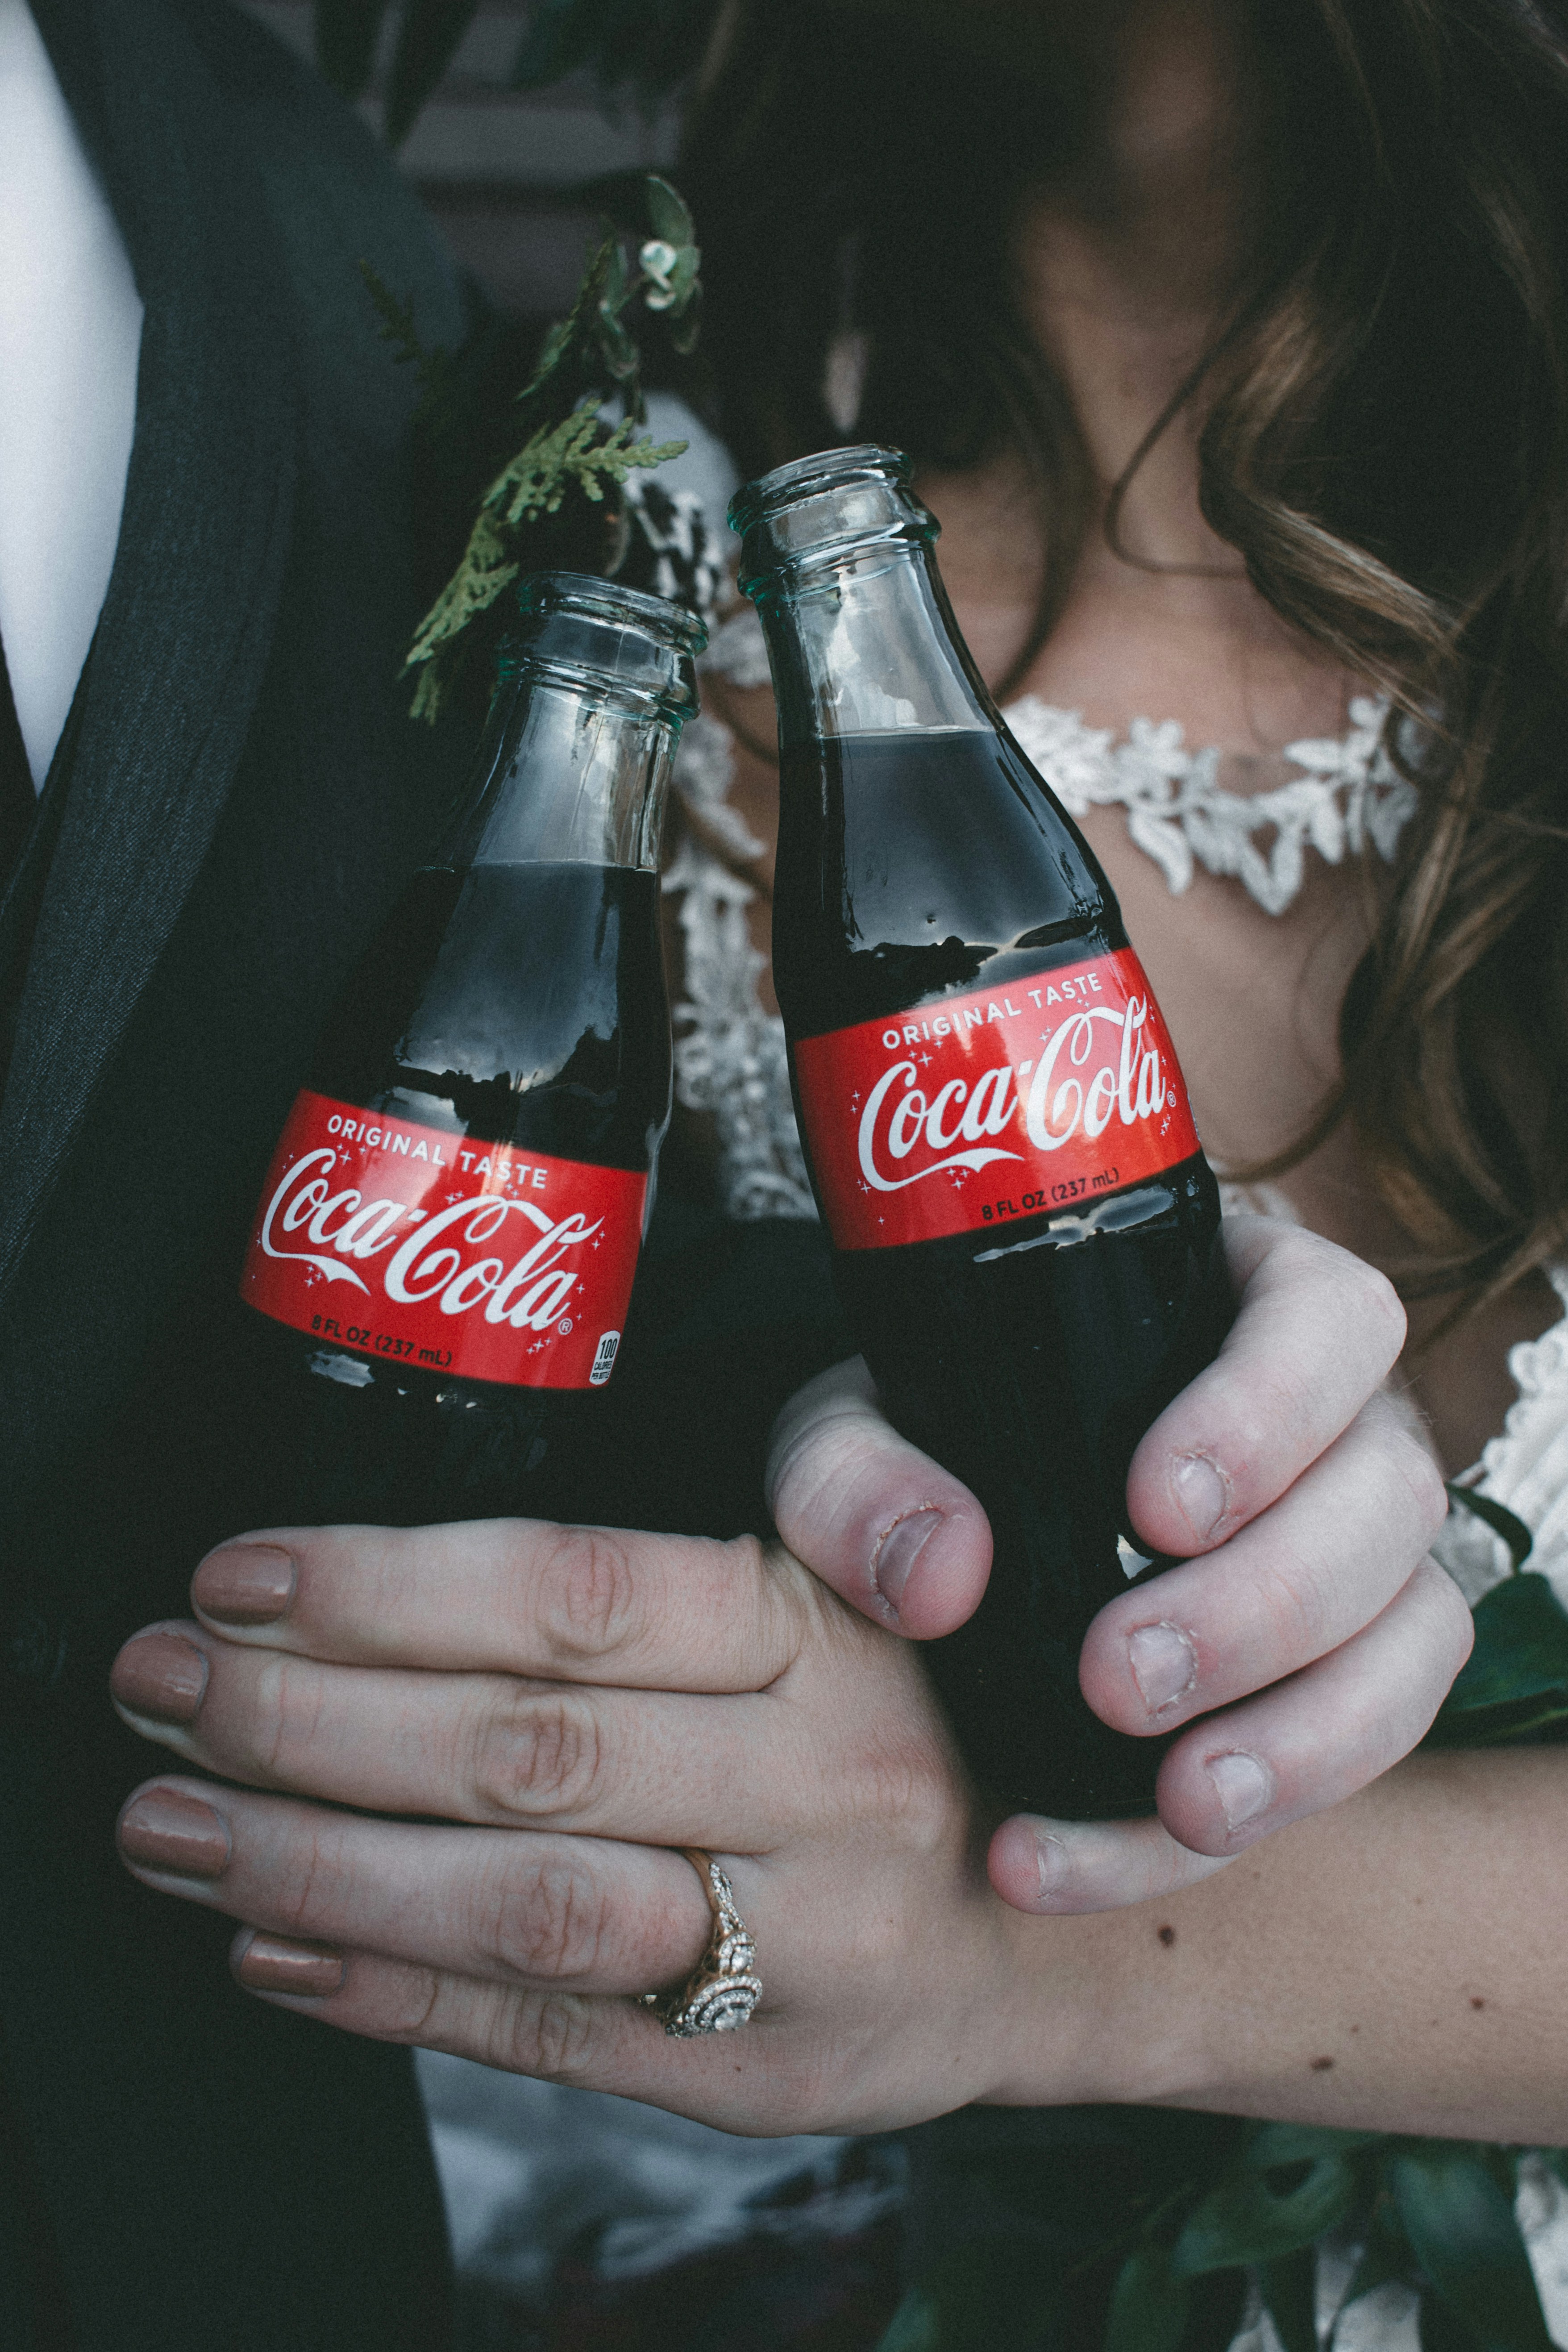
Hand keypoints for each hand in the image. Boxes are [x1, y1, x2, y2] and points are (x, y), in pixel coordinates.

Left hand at [112, 1515, 1073, 2132]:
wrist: (1088, 1915)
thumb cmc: (958, 1687)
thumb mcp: (917, 1530)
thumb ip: (836, 1489)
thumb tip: (809, 1528)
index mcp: (843, 1635)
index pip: (581, 1600)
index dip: (391, 1589)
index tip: (246, 1574)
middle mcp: (826, 1792)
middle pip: (525, 1754)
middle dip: (305, 1722)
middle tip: (161, 1685)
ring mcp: (799, 1947)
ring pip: (523, 1909)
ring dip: (316, 1867)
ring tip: (171, 1825)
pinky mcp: (766, 2071)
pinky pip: (555, 2037)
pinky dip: (394, 1995)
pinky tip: (276, 1945)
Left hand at [767, 1214, 1464, 1907]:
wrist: (947, 1562)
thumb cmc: (923, 1450)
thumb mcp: (852, 1434)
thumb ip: (854, 1478)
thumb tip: (942, 1573)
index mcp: (1248, 1310)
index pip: (1329, 1318)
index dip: (1271, 1408)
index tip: (1157, 1505)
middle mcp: (1340, 1428)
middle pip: (1388, 1495)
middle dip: (1269, 1602)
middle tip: (1123, 1677)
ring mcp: (1369, 1558)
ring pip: (1414, 1633)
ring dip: (1311, 1732)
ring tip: (1181, 1800)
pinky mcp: (1356, 1680)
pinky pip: (1360, 1752)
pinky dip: (1251, 1816)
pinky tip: (1115, 1848)